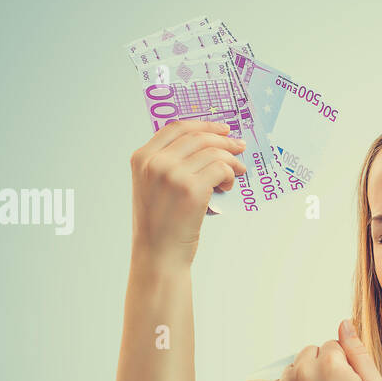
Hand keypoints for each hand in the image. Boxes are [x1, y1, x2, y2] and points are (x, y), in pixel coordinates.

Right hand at [129, 119, 247, 267]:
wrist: (158, 255)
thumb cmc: (160, 225)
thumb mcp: (152, 187)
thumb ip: (167, 164)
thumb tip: (204, 147)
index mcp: (142, 158)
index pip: (176, 128)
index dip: (203, 125)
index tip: (222, 129)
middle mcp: (155, 162)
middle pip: (198, 137)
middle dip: (224, 140)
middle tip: (240, 147)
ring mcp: (173, 174)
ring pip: (213, 152)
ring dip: (231, 160)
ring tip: (237, 172)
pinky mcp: (192, 189)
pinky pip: (221, 169)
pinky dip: (230, 175)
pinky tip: (227, 186)